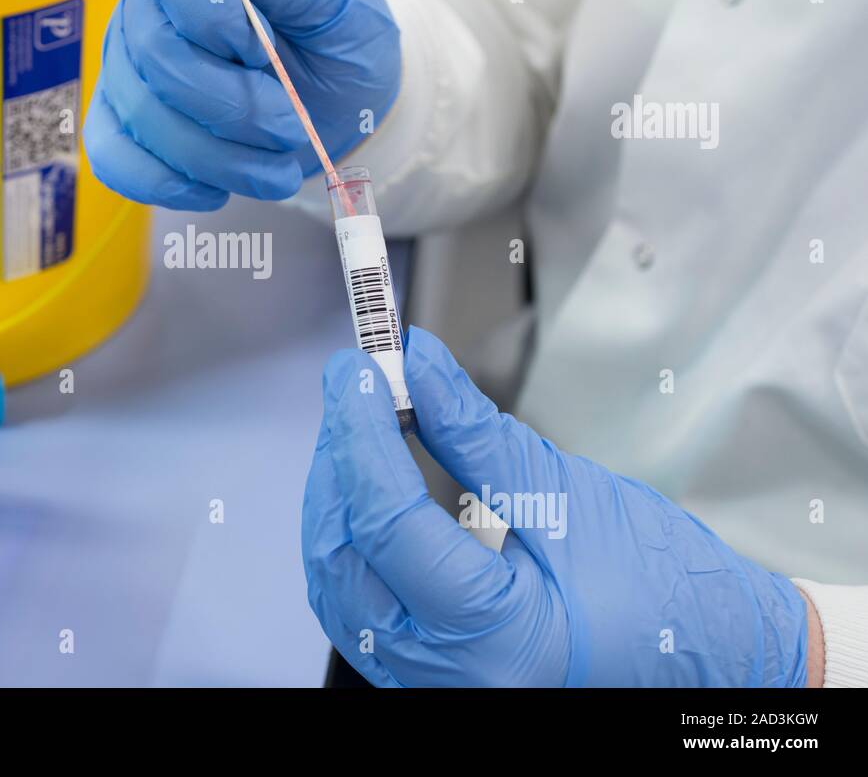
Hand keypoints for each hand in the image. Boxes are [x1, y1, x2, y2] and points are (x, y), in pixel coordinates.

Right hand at [85, 0, 400, 210]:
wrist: (339, 102)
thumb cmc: (337, 38)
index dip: (210, 12)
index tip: (261, 49)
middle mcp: (146, 5)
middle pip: (156, 55)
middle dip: (232, 104)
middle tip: (290, 122)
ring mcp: (127, 68)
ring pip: (144, 117)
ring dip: (219, 156)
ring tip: (277, 165)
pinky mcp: (123, 127)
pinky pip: (116, 161)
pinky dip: (171, 183)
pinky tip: (219, 188)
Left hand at [303, 326, 809, 685]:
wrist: (713, 658)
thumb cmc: (667, 593)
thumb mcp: (567, 497)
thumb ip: (475, 432)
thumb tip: (417, 368)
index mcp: (492, 640)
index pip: (388, 522)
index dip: (360, 434)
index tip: (357, 371)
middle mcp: (447, 677)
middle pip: (344, 555)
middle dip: (339, 459)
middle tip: (353, 386)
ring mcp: (430, 683)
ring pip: (338, 581)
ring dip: (338, 496)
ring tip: (359, 425)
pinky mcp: (428, 672)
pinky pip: (360, 602)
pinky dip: (355, 536)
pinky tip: (369, 486)